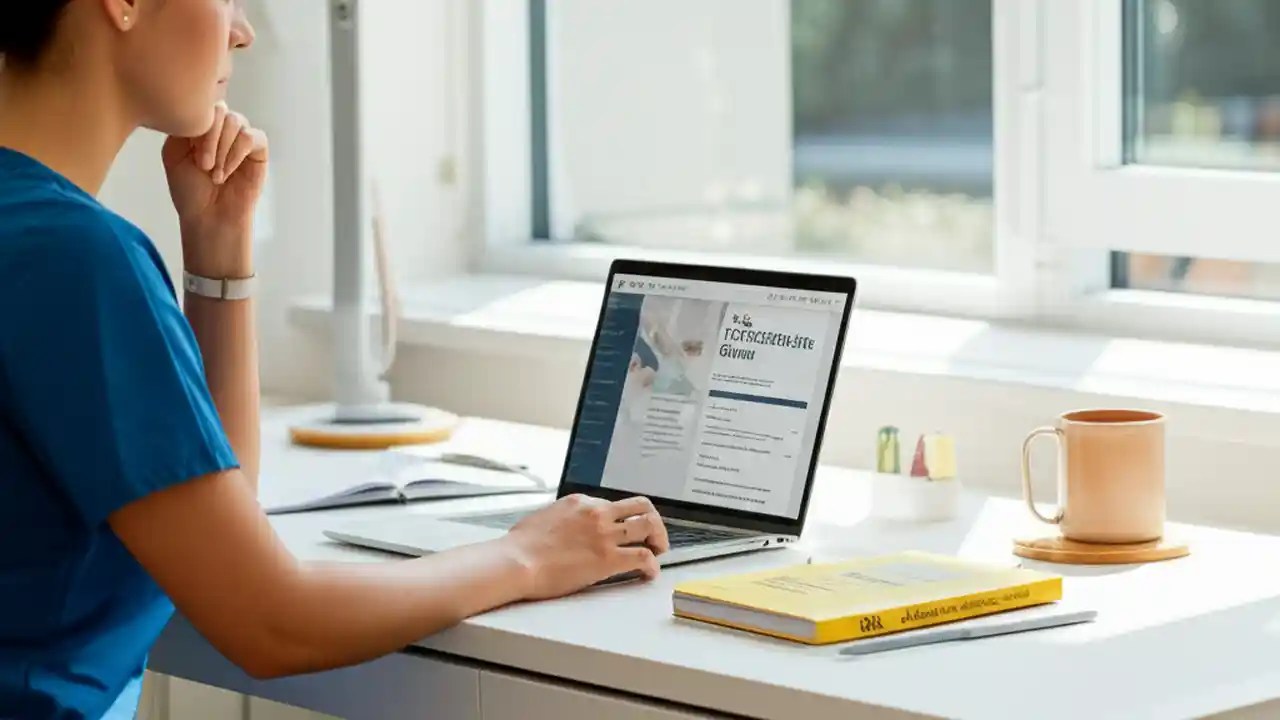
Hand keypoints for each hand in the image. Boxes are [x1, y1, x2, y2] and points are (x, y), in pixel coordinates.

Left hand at [163, 102, 268, 277]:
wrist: (209, 217)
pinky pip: (252, 138)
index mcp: (201, 126)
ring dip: (222, 149)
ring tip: (215, 174)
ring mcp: (241, 138)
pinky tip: (228, 172)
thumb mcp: (174, 153)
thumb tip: (203, 113)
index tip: (189, 153)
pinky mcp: (259, 151)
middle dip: (209, 137)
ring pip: (236, 121)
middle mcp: (222, 128)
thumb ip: (183, 127)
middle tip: (203, 165)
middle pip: (219, 109)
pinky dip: (237, 153)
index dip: (196, 124)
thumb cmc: (190, 191)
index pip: (201, 105)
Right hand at [504, 494, 669, 599]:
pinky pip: (643, 557)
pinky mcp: (608, 558)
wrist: (516, 561)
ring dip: (659, 539)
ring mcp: (605, 534)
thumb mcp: (545, 517)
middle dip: (652, 520)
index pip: (614, 504)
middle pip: (641, 506)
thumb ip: (564, 519)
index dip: (624, 518)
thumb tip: (567, 527)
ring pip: (649, 526)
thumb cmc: (521, 546)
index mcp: (581, 502)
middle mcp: (598, 513)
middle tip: (653, 536)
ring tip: (657, 552)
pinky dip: (651, 566)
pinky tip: (648, 574)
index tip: (626, 529)